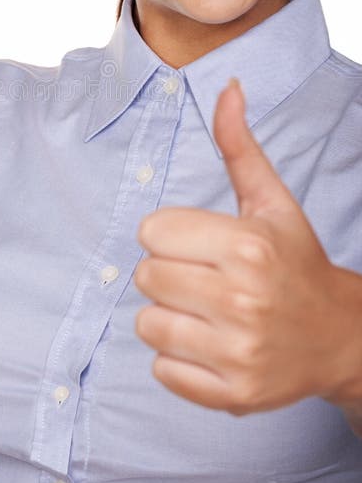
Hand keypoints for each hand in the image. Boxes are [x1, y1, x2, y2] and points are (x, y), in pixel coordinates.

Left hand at [134, 78, 361, 415]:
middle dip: (167, 273)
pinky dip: (178, 358)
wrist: (339, 335)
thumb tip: (227, 88)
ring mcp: (238, 351)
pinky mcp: (233, 394)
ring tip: (206, 311)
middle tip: (203, 277)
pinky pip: (162, 370)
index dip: (170, 235)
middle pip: (145, 277)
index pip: (151, 231)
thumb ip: (239, 146)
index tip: (200, 244)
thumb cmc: (294, 259)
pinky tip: (211, 343)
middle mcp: (243, 299)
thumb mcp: (271, 201)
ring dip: (169, 316)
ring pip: (147, 324)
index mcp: (247, 245)